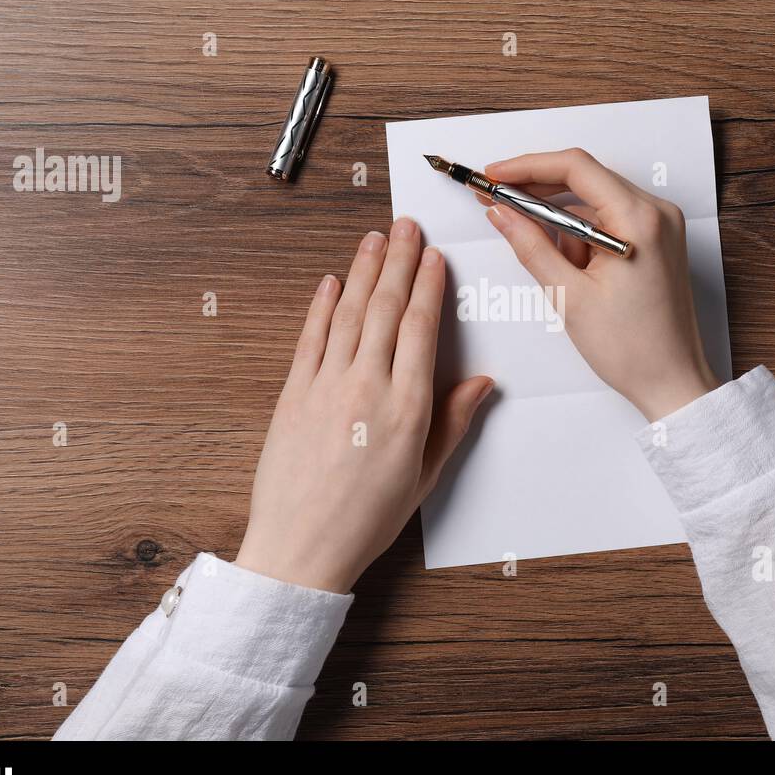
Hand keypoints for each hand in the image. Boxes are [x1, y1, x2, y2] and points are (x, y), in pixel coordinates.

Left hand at [236, 219, 493, 593]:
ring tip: (374, 238)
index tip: (435, 257)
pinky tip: (331, 281)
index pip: (420, 329)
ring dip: (363, 270)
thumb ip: (453, 423)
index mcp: (407, 409)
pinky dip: (320, 306)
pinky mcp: (293, 395)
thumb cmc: (366, 520)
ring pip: (348, 314)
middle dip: (399, 262)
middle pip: (385, 309)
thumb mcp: (424, 476)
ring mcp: (325, 387)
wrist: (301, 548)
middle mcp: (366, 388)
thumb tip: (482, 382)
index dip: (428, 286)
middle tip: (407, 226)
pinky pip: (310, 339)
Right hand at [484, 148, 718, 421]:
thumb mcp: (568, 296)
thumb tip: (500, 212)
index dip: (527, 167)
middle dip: (538, 192)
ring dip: (562, 224)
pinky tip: (575, 272)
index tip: (494, 176)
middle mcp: (656, 212)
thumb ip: (530, 246)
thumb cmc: (631, 349)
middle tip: (497, 204)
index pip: (575, 167)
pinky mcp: (657, 240)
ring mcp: (660, 225)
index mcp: (638, 220)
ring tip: (558, 271)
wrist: (672, 382)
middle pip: (585, 178)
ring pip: (594, 202)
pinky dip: (582, 238)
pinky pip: (609, 221)